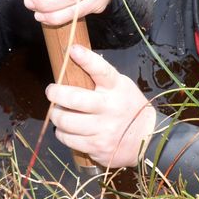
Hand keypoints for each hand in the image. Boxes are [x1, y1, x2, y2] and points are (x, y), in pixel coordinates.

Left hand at [45, 44, 156, 167]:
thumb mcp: (122, 86)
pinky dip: (62, 133)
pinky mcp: (97, 148)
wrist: (147, 138)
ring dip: (56, 115)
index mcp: (117, 88)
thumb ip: (102, 79)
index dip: (86, 59)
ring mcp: (103, 130)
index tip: (73, 50)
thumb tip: (73, 62)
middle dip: (55, 94)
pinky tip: (67, 129)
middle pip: (74, 99)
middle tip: (51, 91)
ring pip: (66, 122)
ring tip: (58, 112)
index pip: (101, 71)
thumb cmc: (128, 107)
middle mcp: (110, 108)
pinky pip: (68, 140)